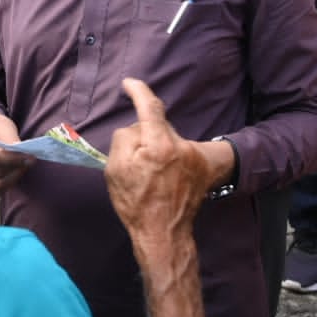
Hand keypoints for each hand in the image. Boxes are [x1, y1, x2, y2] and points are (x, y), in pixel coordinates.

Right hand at [106, 79, 212, 238]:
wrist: (164, 232)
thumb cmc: (136, 203)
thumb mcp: (115, 170)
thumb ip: (124, 139)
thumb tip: (136, 127)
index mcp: (159, 145)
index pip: (149, 107)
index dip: (139, 91)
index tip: (129, 84)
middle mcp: (180, 146)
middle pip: (156, 125)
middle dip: (142, 135)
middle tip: (133, 162)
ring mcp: (193, 156)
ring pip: (166, 139)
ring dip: (157, 148)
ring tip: (151, 177)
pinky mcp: (200, 165)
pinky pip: (177, 151)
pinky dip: (168, 158)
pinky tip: (163, 178)